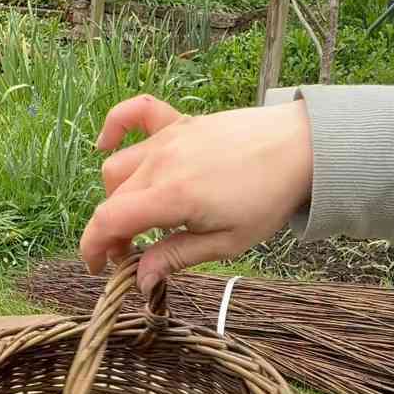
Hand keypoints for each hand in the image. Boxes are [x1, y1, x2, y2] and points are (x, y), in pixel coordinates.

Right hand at [80, 95, 312, 295]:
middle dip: (111, 232)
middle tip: (132, 255)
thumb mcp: (225, 243)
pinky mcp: (179, 123)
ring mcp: (168, 138)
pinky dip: (114, 126)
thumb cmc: (268, 199)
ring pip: (118, 167)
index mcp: (171, 196)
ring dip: (116, 196)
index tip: (99, 269)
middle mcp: (161, 163)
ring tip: (137, 218)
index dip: (93, 248)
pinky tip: (106, 145)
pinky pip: (135, 114)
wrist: (301, 148)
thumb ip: (175, 258)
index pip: (108, 221)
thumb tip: (139, 280)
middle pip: (111, 199)